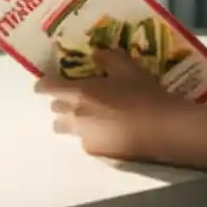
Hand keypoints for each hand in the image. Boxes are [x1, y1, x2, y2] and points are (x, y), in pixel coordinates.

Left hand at [35, 48, 187, 159]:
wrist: (161, 129)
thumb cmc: (142, 94)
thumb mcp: (128, 68)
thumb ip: (108, 58)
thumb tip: (96, 54)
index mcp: (78, 93)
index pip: (46, 87)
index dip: (45, 83)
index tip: (51, 80)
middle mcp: (75, 116)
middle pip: (55, 109)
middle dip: (61, 102)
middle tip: (78, 95)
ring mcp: (84, 137)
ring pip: (67, 128)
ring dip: (72, 121)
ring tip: (93, 116)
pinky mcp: (96, 153)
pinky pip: (85, 141)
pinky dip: (91, 135)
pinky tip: (110, 131)